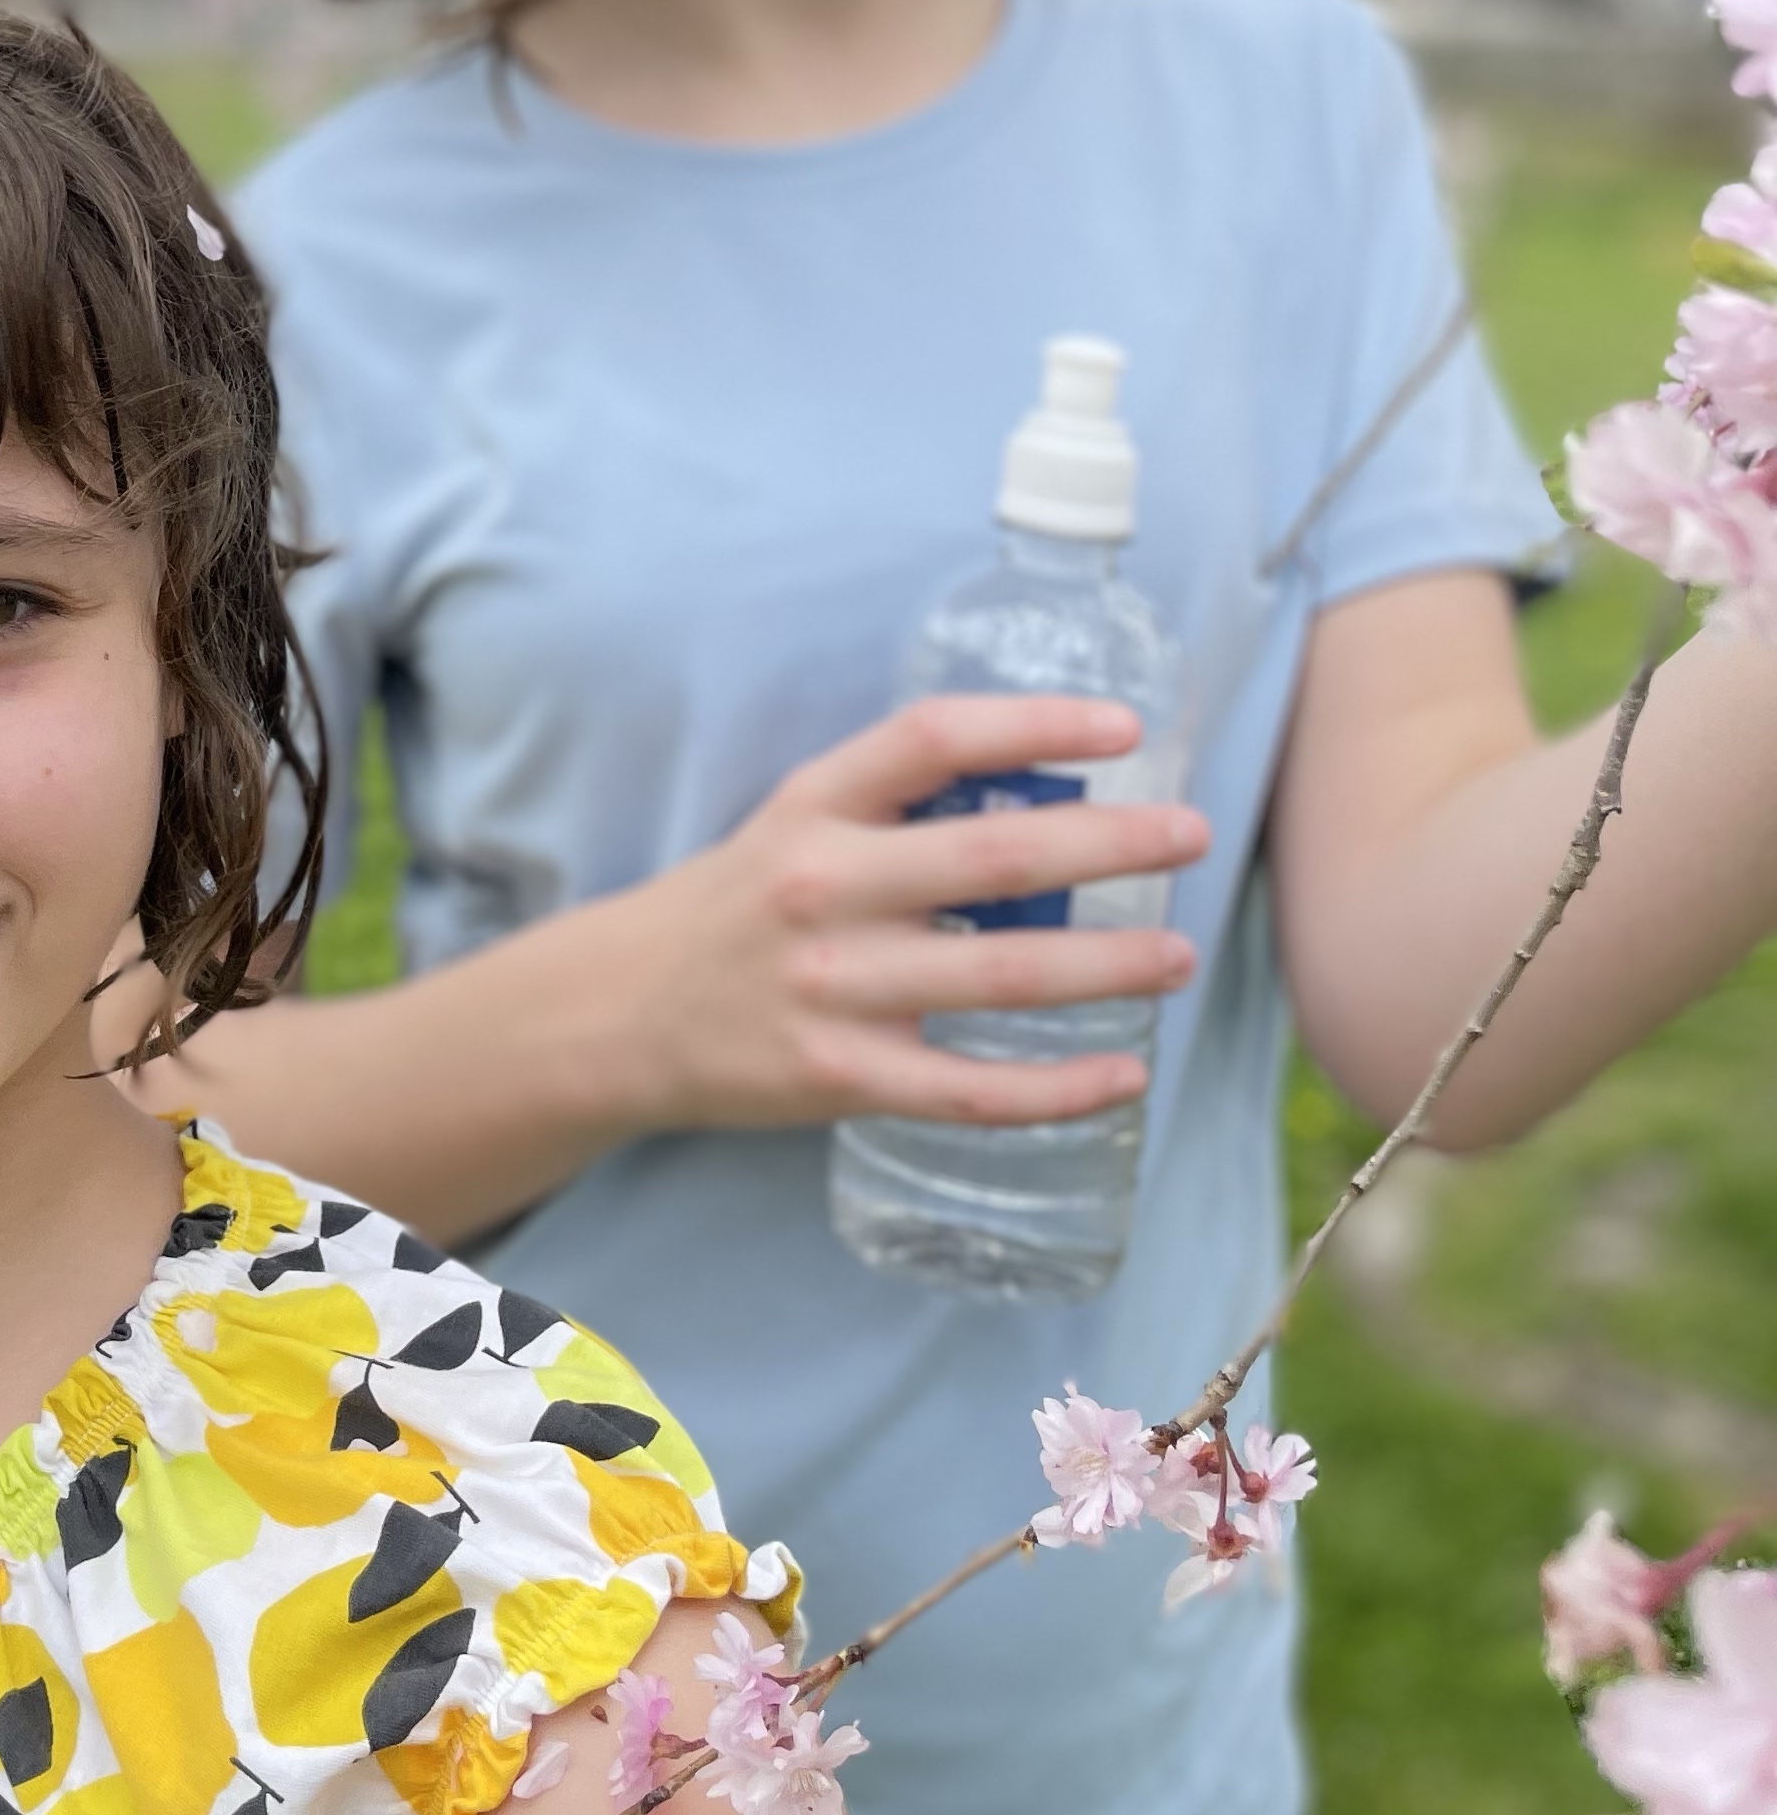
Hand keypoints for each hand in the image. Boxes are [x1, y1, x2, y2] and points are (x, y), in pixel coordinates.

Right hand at [595, 694, 1206, 1140]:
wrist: (624, 1011)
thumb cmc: (742, 904)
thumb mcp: (798, 823)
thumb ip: (900, 808)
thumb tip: (1054, 791)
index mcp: (814, 804)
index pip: (933, 740)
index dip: (1035, 724)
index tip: (1125, 727)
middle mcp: (821, 886)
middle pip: (993, 858)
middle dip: (1111, 844)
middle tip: (1190, 834)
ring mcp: (832, 988)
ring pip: (1000, 976)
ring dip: (1108, 967)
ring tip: (1180, 957)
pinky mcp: (838, 1078)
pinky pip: (970, 1090)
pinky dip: (1059, 1088)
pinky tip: (1124, 1073)